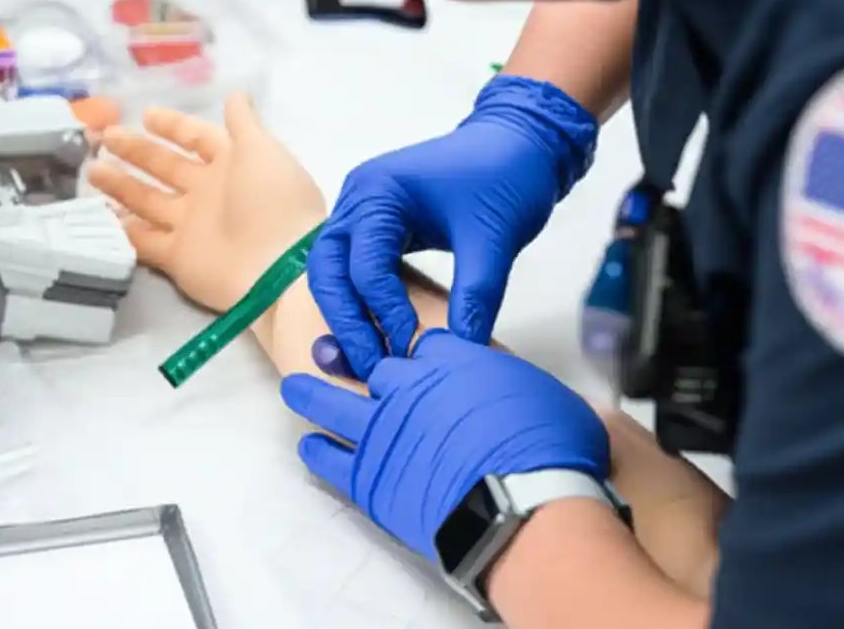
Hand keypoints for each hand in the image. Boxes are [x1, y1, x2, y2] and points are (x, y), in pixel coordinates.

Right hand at [88, 94, 325, 313]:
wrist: (278, 268)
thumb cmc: (272, 201)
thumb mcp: (261, 150)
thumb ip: (243, 123)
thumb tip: (237, 94)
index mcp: (233, 165)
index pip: (198, 139)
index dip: (173, 126)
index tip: (145, 114)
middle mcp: (211, 194)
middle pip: (167, 167)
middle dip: (136, 151)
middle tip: (104, 137)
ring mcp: (192, 227)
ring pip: (148, 201)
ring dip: (121, 186)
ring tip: (91, 170)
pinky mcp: (177, 259)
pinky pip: (144, 241)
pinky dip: (123, 229)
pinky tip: (98, 214)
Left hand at [281, 329, 609, 560]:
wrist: (522, 506)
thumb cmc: (549, 452)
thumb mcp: (547, 399)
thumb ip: (527, 390)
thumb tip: (544, 399)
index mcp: (456, 360)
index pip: (422, 338)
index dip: (413, 344)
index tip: (408, 347)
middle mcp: (412, 386)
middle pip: (371, 363)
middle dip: (356, 359)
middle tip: (334, 353)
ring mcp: (384, 429)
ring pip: (331, 401)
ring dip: (310, 393)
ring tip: (294, 388)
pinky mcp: (368, 476)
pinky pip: (329, 457)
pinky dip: (317, 450)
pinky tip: (308, 446)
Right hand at [309, 75, 596, 377]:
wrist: (521, 143)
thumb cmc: (506, 176)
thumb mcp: (495, 238)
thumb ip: (476, 295)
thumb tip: (462, 353)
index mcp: (378, 192)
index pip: (365, 266)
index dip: (385, 312)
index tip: (410, 348)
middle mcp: (358, 200)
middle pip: (328, 271)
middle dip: (347, 321)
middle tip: (372, 366)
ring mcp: (362, 213)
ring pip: (332, 273)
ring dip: (347, 315)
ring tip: (370, 358)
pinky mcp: (378, 228)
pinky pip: (354, 270)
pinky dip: (361, 303)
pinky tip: (379, 335)